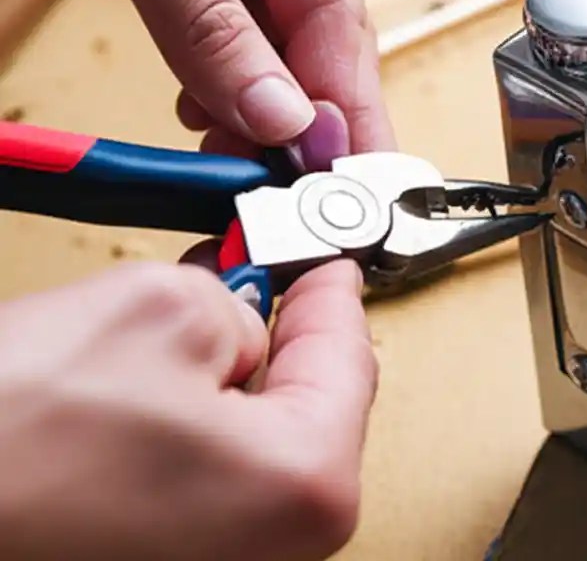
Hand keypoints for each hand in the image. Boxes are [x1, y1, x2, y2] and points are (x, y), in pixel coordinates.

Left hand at [0, 0, 396, 169]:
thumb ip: (206, 20)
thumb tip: (279, 117)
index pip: (336, 7)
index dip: (342, 97)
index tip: (337, 171)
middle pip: (315, 35)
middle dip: (310, 118)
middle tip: (302, 194)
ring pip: (270, 46)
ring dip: (263, 114)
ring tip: (244, 168)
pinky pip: (222, 40)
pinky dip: (220, 90)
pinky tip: (208, 121)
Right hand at [0, 260, 376, 560]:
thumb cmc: (10, 438)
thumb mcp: (159, 307)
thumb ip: (236, 300)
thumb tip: (245, 319)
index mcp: (306, 483)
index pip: (350, 359)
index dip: (331, 290)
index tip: (325, 258)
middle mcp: (279, 543)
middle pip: (312, 403)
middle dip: (284, 330)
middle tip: (263, 270)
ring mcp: (224, 558)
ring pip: (257, 435)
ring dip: (233, 371)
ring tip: (200, 317)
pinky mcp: (166, 555)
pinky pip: (210, 470)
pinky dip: (195, 417)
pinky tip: (159, 381)